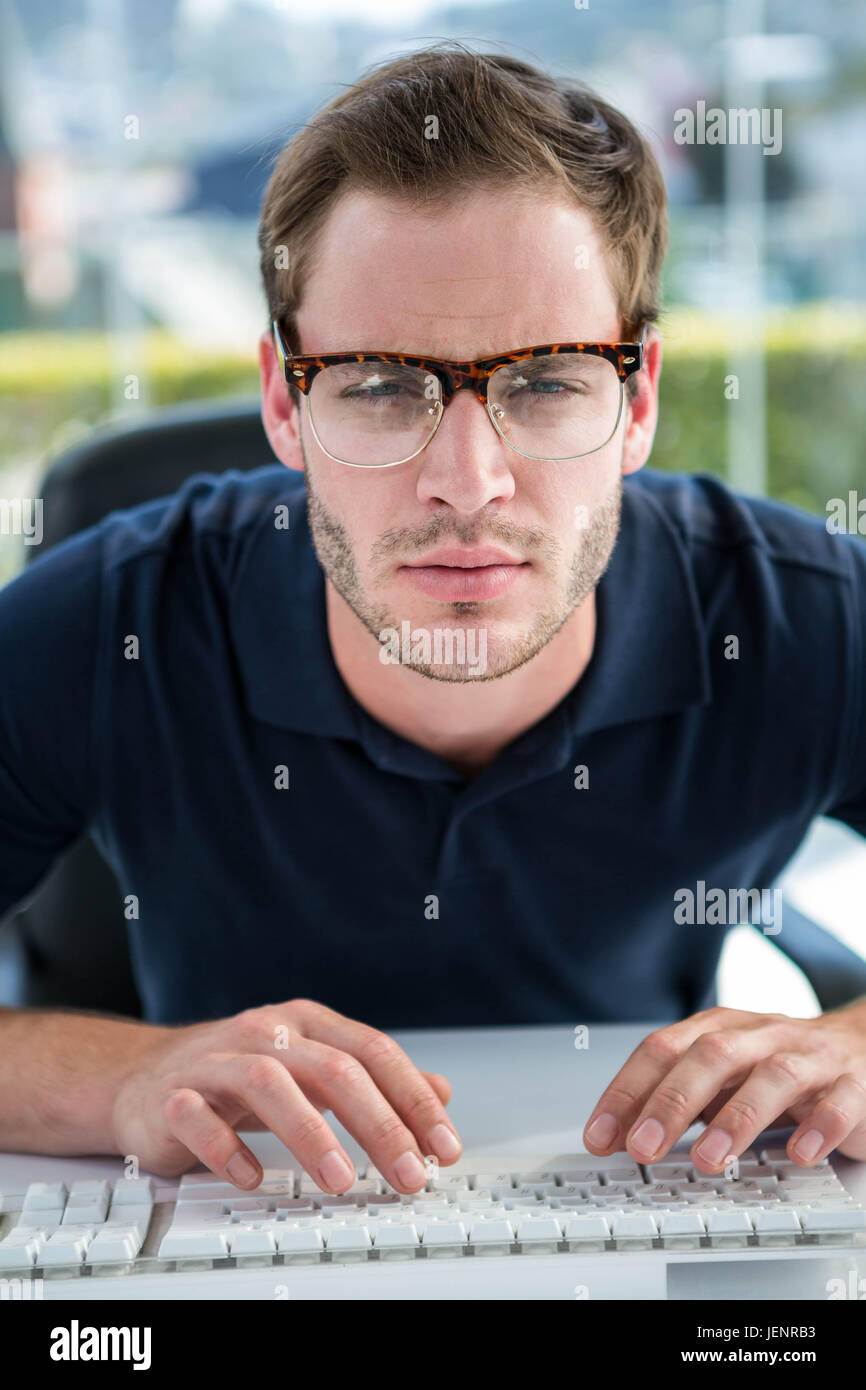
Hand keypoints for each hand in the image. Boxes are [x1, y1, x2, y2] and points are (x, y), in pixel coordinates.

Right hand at [111, 998, 459, 1192]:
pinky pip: (199, 1117)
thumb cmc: (237, 1077)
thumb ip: (375, 1081)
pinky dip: (227, 1149)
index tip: (443, 1147)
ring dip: (311, 1134)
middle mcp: (265, 1033)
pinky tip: (253, 1178)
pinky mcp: (172, 1096)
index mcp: (306, 1024)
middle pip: (332, 1068)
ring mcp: (216, 1061)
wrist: (144, 1078)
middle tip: (409, 1174)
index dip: (413, 1099)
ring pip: (268, 1083)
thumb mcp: (312, 1069)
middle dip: (379, 1125)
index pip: (373, 1052)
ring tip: (342, 1180)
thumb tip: (441, 1092)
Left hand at [582, 1003, 865, 1171]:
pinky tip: (800, 1154)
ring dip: (737, 1118)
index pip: (662, 1049)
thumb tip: (616, 1136)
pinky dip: (819, 1127)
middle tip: (643, 1147)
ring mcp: (808, 1057)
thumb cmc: (776, 1065)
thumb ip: (674, 1101)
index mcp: (719, 1028)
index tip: (600, 1134)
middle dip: (672, 1102)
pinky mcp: (852, 1083)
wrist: (859, 1048)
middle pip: (711, 1056)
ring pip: (773, 1076)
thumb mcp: (721, 1076)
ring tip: (710, 1159)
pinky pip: (838, 1102)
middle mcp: (760, 1035)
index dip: (628, 1090)